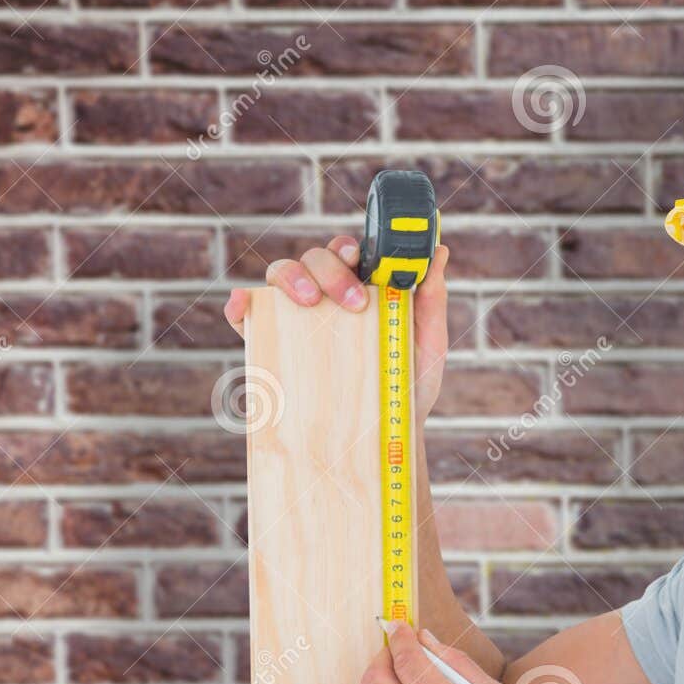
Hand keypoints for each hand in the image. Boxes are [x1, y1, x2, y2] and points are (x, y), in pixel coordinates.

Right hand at [223, 237, 451, 414]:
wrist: (388, 434)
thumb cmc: (408, 383)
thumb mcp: (428, 342)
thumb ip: (432, 298)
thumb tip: (440, 252)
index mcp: (361, 287)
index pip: (346, 253)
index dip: (346, 249)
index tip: (357, 261)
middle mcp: (326, 295)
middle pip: (314, 260)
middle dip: (329, 271)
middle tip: (352, 302)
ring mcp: (298, 318)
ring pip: (281, 276)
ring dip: (290, 278)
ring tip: (309, 301)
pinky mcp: (274, 343)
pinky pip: (250, 315)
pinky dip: (242, 304)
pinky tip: (244, 305)